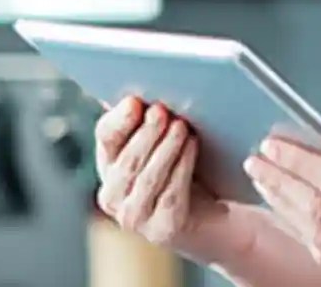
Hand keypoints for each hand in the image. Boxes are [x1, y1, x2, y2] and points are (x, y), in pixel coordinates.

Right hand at [94, 97, 266, 266]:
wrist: (214, 216)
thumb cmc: (187, 171)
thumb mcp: (166, 141)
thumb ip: (149, 118)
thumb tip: (141, 90)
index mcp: (110, 163)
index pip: (106, 136)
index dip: (119, 119)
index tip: (135, 101)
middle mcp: (113, 194)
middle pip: (126, 159)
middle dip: (146, 133)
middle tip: (163, 110)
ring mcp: (134, 217)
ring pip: (147, 177)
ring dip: (165, 149)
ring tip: (181, 127)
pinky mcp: (161, 230)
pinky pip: (169, 195)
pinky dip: (181, 168)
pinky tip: (193, 148)